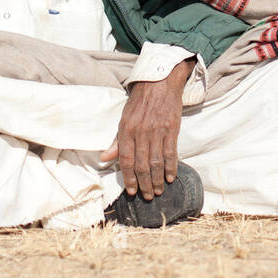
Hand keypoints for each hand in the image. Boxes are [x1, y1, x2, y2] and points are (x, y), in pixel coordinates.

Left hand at [99, 58, 191, 199]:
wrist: (160, 81)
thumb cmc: (140, 100)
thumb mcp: (124, 117)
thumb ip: (117, 140)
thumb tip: (105, 158)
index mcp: (126, 130)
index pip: (125, 159)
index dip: (128, 177)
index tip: (131, 190)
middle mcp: (141, 132)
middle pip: (142, 165)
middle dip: (143, 184)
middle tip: (146, 196)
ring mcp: (157, 131)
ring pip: (156, 162)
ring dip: (156, 180)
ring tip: (157, 191)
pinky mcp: (171, 129)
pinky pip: (171, 153)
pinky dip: (171, 167)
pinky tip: (169, 178)